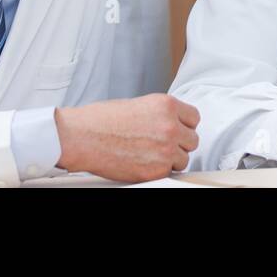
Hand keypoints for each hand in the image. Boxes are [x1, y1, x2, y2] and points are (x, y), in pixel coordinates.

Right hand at [54, 93, 199, 181]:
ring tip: (150, 154)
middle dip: (179, 143)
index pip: (194, 118)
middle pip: (192, 140)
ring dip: (171, 159)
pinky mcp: (157, 170)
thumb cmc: (102, 120)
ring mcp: (165, 149)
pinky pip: (169, 173)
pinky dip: (159, 171)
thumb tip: (173, 123)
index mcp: (167, 105)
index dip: (184, 125)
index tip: (177, 130)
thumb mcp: (139, 105)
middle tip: (161, 144)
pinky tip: (144, 163)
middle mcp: (170, 126)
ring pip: (184, 159)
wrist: (82, 137)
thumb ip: (161, 114)